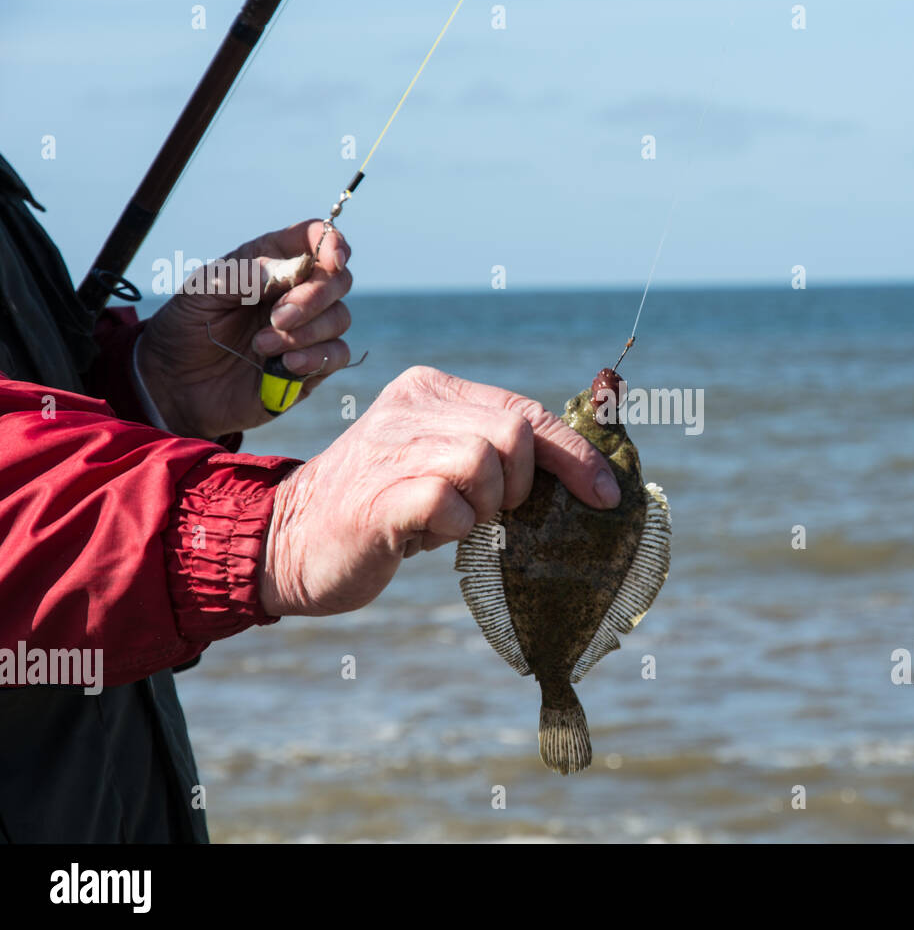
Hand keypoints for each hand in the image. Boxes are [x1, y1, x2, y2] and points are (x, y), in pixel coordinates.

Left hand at [136, 220, 352, 438]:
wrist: (175, 384)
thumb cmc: (186, 329)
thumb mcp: (201, 293)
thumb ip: (243, 275)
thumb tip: (288, 270)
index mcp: (270, 263)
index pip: (314, 239)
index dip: (332, 242)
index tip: (333, 260)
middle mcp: (294, 293)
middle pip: (338, 280)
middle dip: (315, 296)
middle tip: (277, 317)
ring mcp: (306, 330)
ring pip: (339, 318)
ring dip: (306, 332)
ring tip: (261, 345)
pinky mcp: (310, 366)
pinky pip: (336, 355)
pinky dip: (315, 357)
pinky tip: (285, 364)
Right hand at [260, 366, 622, 616]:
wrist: (289, 540)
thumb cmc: (383, 508)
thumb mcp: (439, 464)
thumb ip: (493, 456)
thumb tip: (579, 474)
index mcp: (431, 390)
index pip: (526, 410)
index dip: (575, 454)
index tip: (608, 494)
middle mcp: (412, 405)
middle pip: (515, 431)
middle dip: (522, 483)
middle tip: (493, 511)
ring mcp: (392, 446)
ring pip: (486, 463)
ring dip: (484, 508)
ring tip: (446, 521)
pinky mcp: (379, 495)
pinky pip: (450, 504)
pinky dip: (453, 528)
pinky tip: (422, 535)